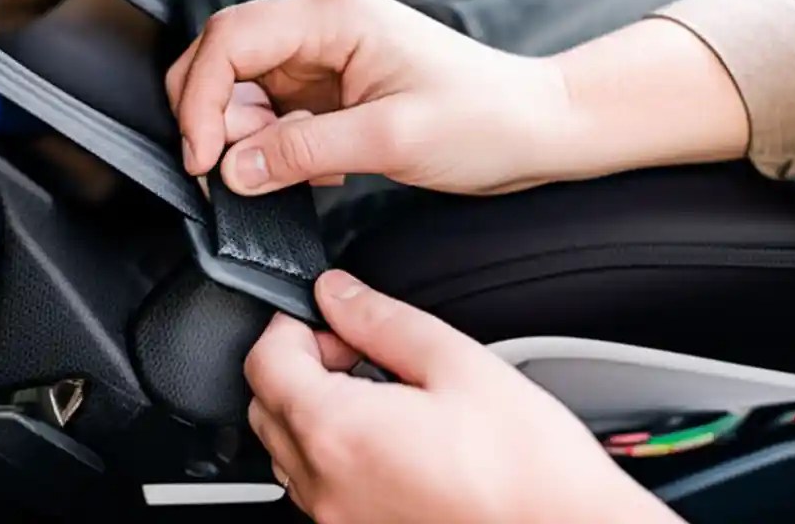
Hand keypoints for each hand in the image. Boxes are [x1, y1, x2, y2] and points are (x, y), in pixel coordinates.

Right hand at [167, 0, 569, 195]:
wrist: (535, 126)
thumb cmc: (486, 118)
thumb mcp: (390, 139)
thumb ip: (302, 151)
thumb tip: (233, 170)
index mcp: (331, 12)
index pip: (228, 40)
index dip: (200, 100)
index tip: (201, 160)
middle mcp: (319, 21)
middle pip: (223, 60)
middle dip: (216, 120)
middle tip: (230, 175)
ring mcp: (322, 51)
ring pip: (241, 89)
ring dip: (244, 137)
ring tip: (286, 174)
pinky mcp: (328, 82)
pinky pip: (271, 110)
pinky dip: (271, 144)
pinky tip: (308, 169)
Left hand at [246, 271, 686, 523]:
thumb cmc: (530, 469)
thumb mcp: (457, 363)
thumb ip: (381, 320)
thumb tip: (337, 293)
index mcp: (338, 431)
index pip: (265, 361)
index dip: (292, 324)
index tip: (329, 316)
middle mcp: (325, 486)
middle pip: (268, 407)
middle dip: (299, 366)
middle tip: (357, 350)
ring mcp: (338, 520)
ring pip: (289, 452)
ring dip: (314, 412)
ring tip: (380, 394)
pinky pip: (319, 489)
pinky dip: (334, 455)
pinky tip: (389, 439)